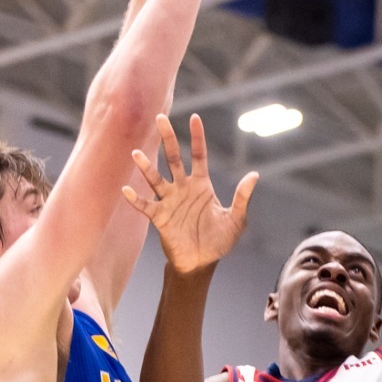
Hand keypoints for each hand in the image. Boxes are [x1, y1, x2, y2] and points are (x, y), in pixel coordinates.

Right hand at [122, 114, 255, 273]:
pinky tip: (127, 190)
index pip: (199, 155)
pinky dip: (136, 199)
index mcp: (202, 185)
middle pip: (173, 158)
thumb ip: (242, 197)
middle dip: (167, 139)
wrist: (202, 262)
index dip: (197, 137)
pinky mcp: (160, 218)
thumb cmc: (219, 241)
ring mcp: (169, 202)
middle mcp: (183, 188)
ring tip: (136, 153)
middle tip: (160, 118)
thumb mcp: (236, 219)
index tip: (195, 118)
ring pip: (155, 179)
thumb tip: (254, 175)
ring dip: (146, 167)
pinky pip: (146, 206)